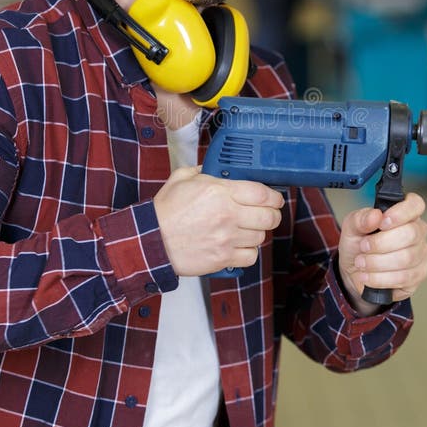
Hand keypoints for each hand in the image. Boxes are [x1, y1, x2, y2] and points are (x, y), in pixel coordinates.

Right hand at [153, 166, 283, 276]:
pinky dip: (249, 252)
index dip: (274, 196)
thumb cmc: (165, 211)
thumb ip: (203, 170)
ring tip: (247, 229)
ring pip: (261, 237)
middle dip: (272, 215)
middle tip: (267, 214)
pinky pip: (251, 256)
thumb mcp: (182, 178)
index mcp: (220, 192)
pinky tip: (239, 245)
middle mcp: (228, 215)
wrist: (151, 240)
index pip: (262, 193)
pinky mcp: (223, 258)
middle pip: (269, 217)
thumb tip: (214, 168)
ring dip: (257, 233)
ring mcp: (227, 238)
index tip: (275, 198)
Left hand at [338, 192, 426, 314]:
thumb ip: (361, 218)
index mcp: (404, 213)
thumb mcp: (352, 227)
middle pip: (411, 234)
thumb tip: (375, 215)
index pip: (415, 205)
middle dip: (381, 243)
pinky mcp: (418, 275)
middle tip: (363, 247)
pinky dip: (380, 278)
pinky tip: (368, 276)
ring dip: (377, 263)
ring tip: (361, 263)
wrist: (356, 270)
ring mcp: (420, 254)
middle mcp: (417, 232)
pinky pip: (403, 278)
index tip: (382, 223)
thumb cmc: (358, 243)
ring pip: (406, 258)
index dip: (401, 213)